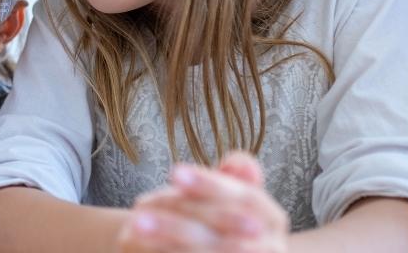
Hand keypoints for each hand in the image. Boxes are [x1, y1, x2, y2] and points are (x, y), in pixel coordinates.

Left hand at [120, 151, 288, 252]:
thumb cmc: (218, 221)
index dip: (210, 185)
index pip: (246, 198)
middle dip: (180, 224)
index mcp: (272, 219)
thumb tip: (239, 163)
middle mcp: (271, 247)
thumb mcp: (224, 196)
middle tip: (139, 210)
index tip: (173, 173)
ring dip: (170, 239)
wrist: (208, 248)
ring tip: (134, 226)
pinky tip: (143, 246)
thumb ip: (229, 181)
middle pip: (223, 235)